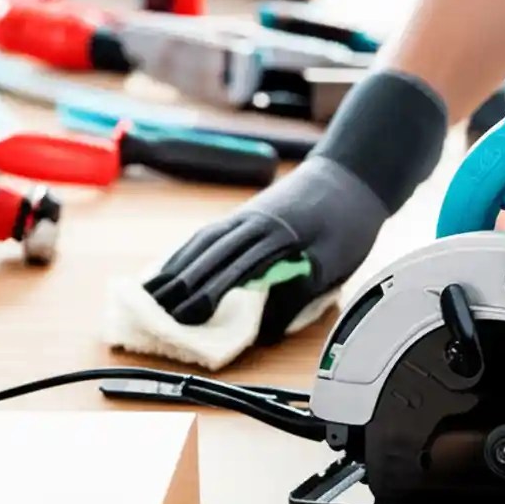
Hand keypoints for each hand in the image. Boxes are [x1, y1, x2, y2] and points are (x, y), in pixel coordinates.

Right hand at [143, 157, 385, 331]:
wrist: (353, 174)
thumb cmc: (349, 221)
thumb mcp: (334, 261)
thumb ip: (300, 291)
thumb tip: (269, 329)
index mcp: (276, 235)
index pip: (234, 270)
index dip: (208, 296)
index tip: (186, 318)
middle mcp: (253, 222)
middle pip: (208, 256)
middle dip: (180, 285)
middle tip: (154, 313)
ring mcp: (246, 214)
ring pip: (202, 242)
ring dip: (175, 268)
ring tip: (151, 293)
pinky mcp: (246, 213)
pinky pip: (208, 234)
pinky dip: (186, 252)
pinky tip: (173, 265)